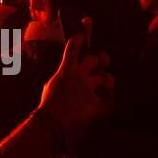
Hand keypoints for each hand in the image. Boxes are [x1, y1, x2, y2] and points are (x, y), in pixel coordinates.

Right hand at [37, 18, 113, 140]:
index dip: (79, 40)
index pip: (73, 48)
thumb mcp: (51, 85)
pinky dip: (109, 100)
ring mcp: (89, 90)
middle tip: (101, 60)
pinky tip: (106, 101)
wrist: (52, 122)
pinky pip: (110, 100)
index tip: (82, 36)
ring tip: (107, 82)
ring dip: (107, 79)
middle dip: (99, 59)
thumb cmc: (48, 104)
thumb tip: (65, 72)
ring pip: (106, 77)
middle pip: (95, 59)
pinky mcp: (97, 104)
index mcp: (66, 70)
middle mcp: (79, 77)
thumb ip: (61, 76)